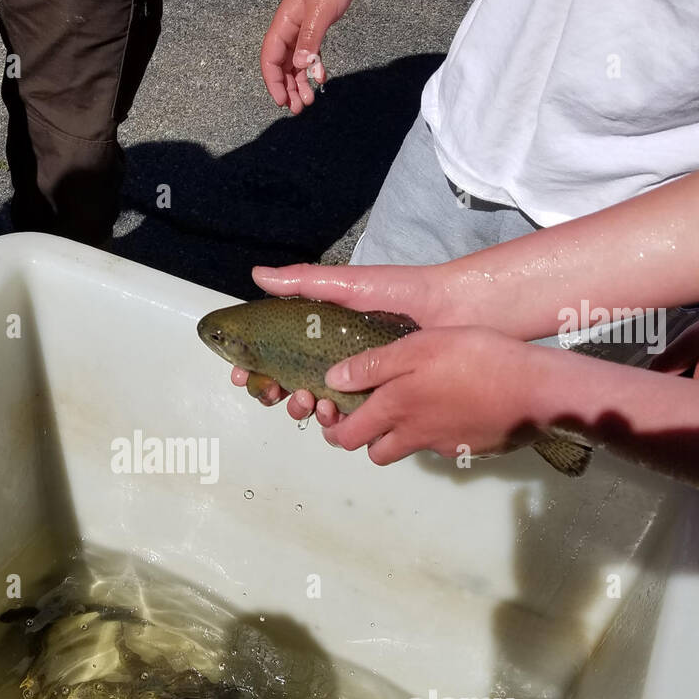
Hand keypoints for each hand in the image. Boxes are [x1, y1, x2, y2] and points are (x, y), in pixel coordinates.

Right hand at [229, 259, 459, 419]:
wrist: (457, 312)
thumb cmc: (404, 292)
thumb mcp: (350, 284)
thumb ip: (305, 281)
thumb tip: (258, 276)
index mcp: (321, 334)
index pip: (275, 355)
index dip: (253, 366)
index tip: (242, 372)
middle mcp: (334, 361)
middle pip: (288, 385)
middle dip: (275, 393)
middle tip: (281, 391)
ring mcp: (356, 384)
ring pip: (313, 406)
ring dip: (301, 409)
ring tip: (311, 403)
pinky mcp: (380, 402)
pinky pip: (348, 421)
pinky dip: (332, 423)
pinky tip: (333, 415)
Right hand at [261, 0, 363, 113]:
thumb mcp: (321, 10)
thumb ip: (310, 38)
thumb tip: (299, 65)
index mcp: (285, 24)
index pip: (270, 58)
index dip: (273, 82)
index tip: (282, 100)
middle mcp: (290, 29)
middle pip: (281, 65)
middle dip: (287, 88)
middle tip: (297, 109)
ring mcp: (301, 30)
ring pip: (295, 63)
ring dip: (299, 83)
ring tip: (308, 101)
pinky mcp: (314, 29)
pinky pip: (309, 55)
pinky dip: (313, 69)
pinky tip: (320, 79)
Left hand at [317, 325, 543, 466]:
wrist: (534, 390)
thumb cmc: (473, 359)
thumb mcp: (416, 348)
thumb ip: (373, 365)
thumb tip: (333, 381)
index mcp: (393, 411)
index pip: (346, 436)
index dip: (333, 426)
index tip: (335, 408)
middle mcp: (412, 437)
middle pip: (372, 452)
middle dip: (363, 436)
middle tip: (370, 408)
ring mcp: (442, 446)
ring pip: (406, 450)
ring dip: (399, 435)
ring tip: (410, 404)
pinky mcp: (469, 448)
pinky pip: (440, 445)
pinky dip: (435, 430)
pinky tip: (450, 404)